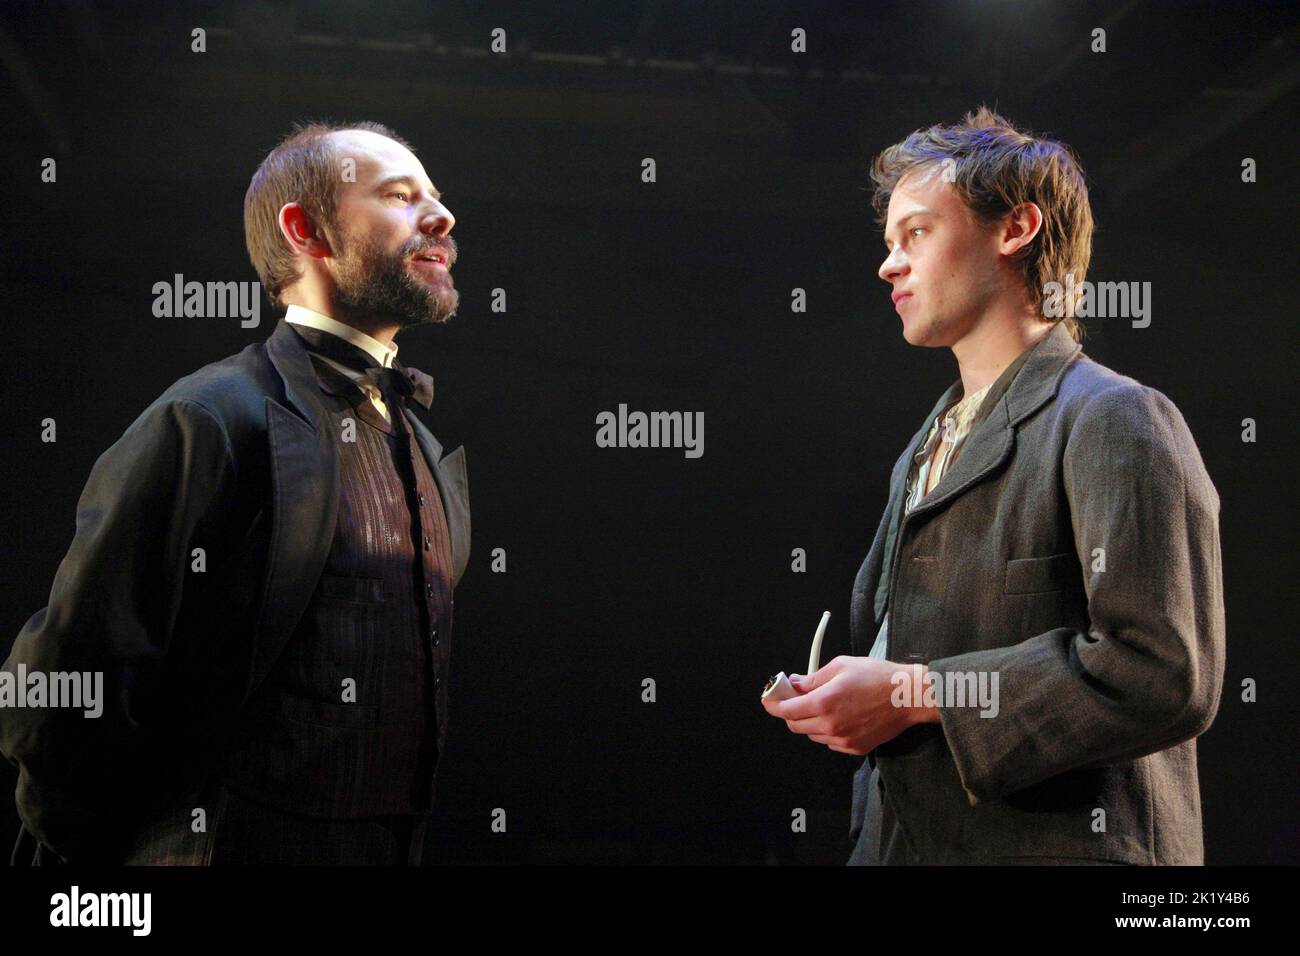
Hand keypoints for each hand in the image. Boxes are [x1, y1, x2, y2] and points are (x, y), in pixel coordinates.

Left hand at [761, 655, 937, 755]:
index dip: (774, 704)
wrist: (908, 697)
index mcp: (824, 702)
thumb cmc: (877, 677)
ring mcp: (843, 740)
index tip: (770, 699)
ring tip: (826, 705)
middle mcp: (830, 725)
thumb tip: (794, 683)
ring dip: (811, 721)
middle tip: (797, 698)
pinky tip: (842, 716)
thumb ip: (813, 678)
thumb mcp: (841, 666)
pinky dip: (828, 730)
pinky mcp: (854, 748)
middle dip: (791, 712)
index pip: (786, 711)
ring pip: (812, 735)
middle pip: (796, 725)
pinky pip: (830, 742)